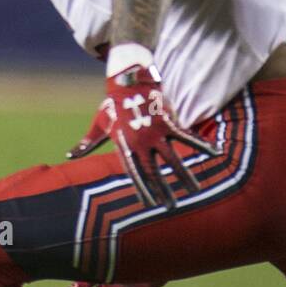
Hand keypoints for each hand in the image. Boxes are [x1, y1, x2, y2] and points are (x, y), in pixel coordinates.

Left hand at [68, 53, 218, 209]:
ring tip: (195, 190)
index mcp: (124, 146)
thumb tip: (69, 156)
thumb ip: (87, 143)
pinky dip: (202, 145)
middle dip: (164, 190)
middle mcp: (141, 142)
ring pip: (173, 158)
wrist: (127, 78)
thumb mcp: (99, 124)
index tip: (150, 205)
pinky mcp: (168, 120)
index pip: (134, 174)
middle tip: (172, 208)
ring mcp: (155, 132)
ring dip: (185, 175)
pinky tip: (215, 154)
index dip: (143, 190)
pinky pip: (188, 136)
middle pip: (154, 171)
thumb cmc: (112, 103)